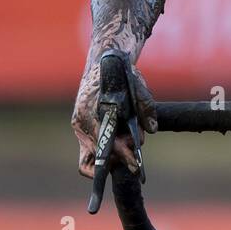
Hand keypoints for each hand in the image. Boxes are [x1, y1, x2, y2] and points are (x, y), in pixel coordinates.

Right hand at [70, 57, 157, 178]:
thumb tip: (151, 129)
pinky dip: (103, 157)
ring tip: (128, 144)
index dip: (121, 154)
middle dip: (120, 155)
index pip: (104, 140)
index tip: (135, 163)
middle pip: (99, 152)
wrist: (102, 65)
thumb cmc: (119, 74)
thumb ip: (145, 105)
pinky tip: (119, 148)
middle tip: (136, 144)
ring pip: (89, 159)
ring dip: (110, 158)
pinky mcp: (81, 132)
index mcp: (90, 109)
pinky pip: (88, 155)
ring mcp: (79, 129)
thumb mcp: (137, 84)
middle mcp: (81, 122)